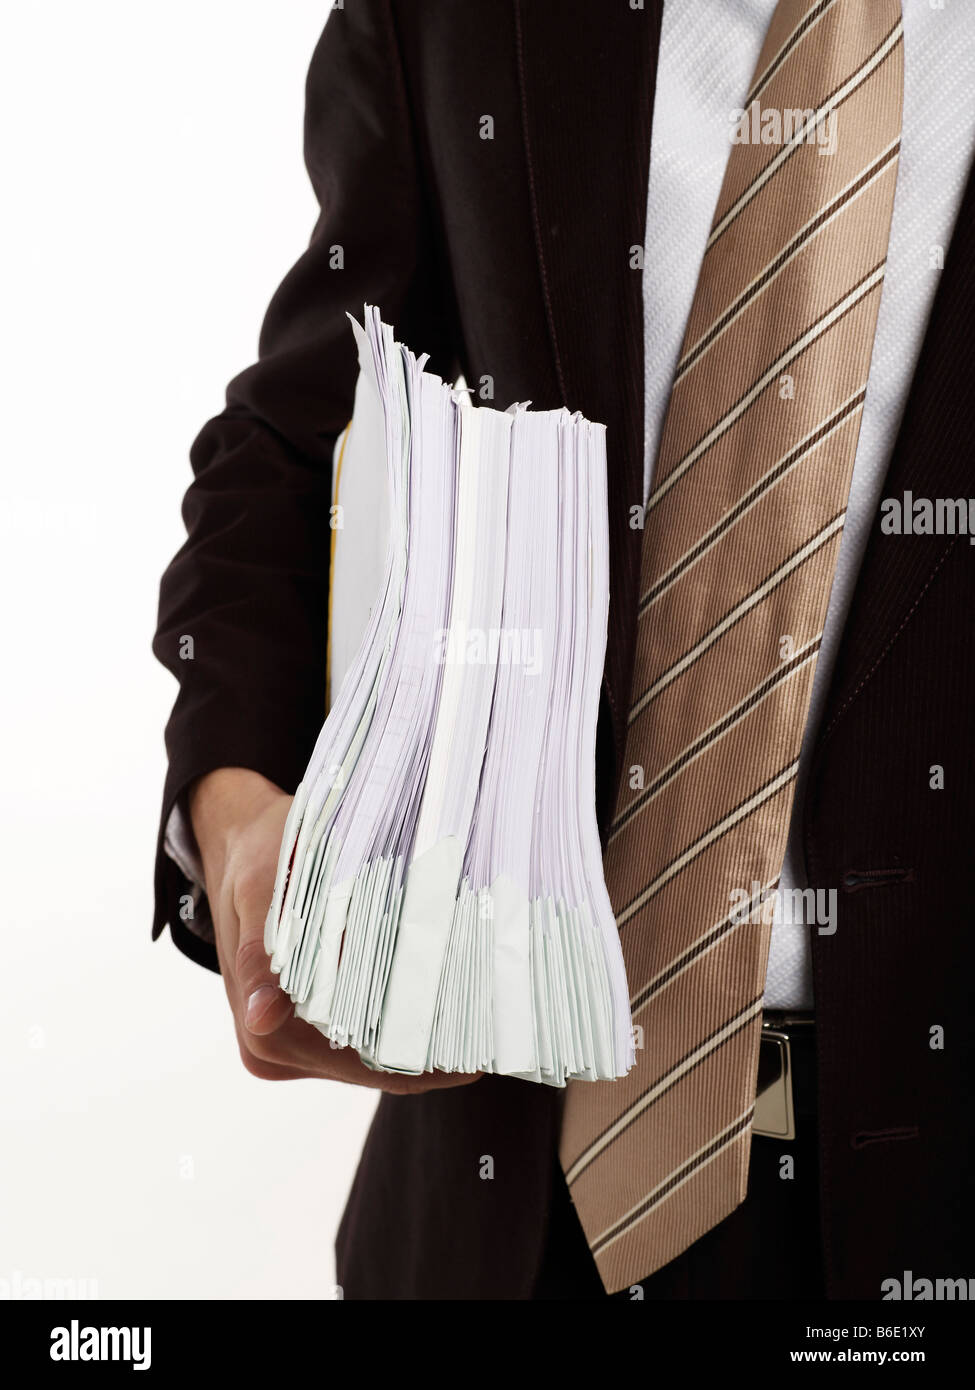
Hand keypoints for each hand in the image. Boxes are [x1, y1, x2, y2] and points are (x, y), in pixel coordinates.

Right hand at [189, 767, 478, 1092]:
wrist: (238, 842)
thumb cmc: (257, 857)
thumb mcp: (260, 887)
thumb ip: (265, 951)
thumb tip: (263, 1017)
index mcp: (264, 1032)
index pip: (362, 1061)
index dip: (423, 1056)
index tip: (479, 1040)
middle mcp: (278, 1049)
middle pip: (377, 1063)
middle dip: (437, 1044)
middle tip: (501, 1017)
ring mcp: (297, 1041)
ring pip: (379, 1051)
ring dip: (427, 1029)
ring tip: (488, 1005)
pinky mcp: (313, 1024)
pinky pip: (370, 1029)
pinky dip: (408, 1014)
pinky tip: (452, 993)